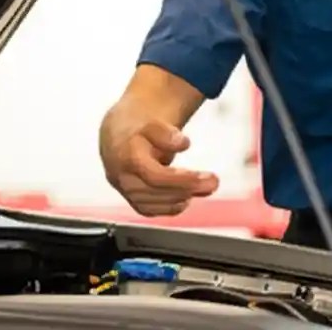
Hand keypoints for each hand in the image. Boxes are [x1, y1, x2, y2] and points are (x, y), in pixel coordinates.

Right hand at [99, 98, 218, 215]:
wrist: (118, 135)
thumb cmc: (140, 128)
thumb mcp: (153, 121)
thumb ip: (167, 132)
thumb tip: (182, 144)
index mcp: (126, 155)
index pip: (154, 175)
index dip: (181, 180)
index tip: (205, 176)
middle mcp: (121, 176)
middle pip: (155, 191)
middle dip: (187, 188)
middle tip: (213, 182)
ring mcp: (123, 190)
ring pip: (152, 204)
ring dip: (181, 198)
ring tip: (205, 187)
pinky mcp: (129, 199)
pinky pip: (149, 210)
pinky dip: (170, 207)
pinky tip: (187, 198)